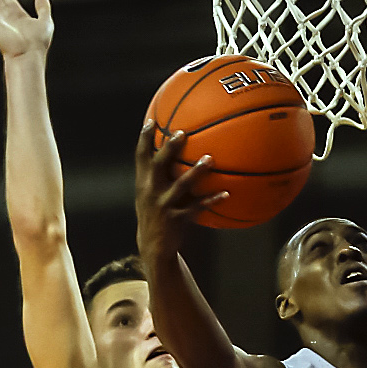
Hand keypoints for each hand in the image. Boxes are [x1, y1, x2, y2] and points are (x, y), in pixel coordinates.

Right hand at [133, 121, 225, 262]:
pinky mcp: (177, 219)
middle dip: (169, 148)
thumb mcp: (149, 194)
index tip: (151, 121)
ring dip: (196, 172)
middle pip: (158, 165)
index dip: (144, 138)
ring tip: (210, 159)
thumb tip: (171, 152)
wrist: (153, 247)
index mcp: (143, 183)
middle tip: (182, 133)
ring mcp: (163, 205)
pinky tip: (226, 193)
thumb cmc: (155, 214)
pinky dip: (212, 200)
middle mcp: (150, 191)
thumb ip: (157, 175)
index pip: (140, 156)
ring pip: (181, 185)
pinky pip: (197, 207)